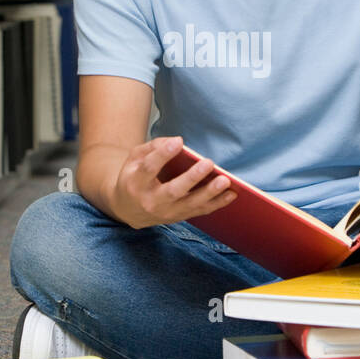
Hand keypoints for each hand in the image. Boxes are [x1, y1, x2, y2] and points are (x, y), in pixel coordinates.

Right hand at [110, 135, 237, 229]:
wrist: (127, 210)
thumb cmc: (134, 178)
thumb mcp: (135, 159)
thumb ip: (153, 147)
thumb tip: (178, 142)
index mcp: (136, 182)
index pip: (149, 168)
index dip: (163, 154)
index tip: (178, 141)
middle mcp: (151, 200)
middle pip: (173, 190)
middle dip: (192, 177)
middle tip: (208, 163)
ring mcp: (166, 212)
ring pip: (190, 204)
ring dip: (210, 193)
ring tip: (225, 181)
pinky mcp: (178, 217)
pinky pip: (199, 211)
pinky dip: (217, 204)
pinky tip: (231, 194)